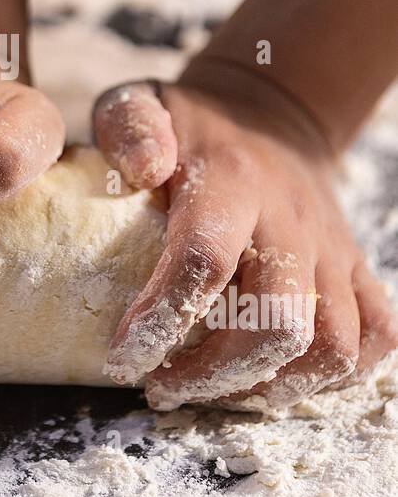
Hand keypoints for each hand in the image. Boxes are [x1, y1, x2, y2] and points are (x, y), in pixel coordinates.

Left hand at [93, 63, 397, 409]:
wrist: (269, 112)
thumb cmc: (189, 124)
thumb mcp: (141, 102)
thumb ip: (128, 126)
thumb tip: (143, 168)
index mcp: (233, 181)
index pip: (204, 260)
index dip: (162, 320)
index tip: (123, 360)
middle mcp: (293, 220)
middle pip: (279, 323)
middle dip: (216, 375)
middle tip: (162, 387)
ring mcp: (333, 249)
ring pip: (331, 346)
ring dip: (271, 388)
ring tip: (212, 393)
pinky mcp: (357, 269)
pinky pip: (376, 337)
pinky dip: (333, 378)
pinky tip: (275, 380)